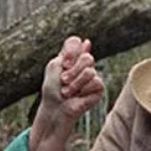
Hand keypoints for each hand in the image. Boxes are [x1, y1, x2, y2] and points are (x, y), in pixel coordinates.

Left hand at [28, 36, 103, 150]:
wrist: (54, 109)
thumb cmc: (52, 90)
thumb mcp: (54, 67)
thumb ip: (70, 53)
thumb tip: (87, 42)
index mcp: (72, 57)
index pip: (76, 42)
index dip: (71, 51)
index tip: (64, 63)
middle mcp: (84, 65)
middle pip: (86, 57)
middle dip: (72, 71)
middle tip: (63, 81)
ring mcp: (92, 77)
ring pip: (90, 71)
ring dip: (75, 84)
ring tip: (67, 92)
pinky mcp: (98, 90)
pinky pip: (96, 82)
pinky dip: (84, 91)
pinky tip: (78, 97)